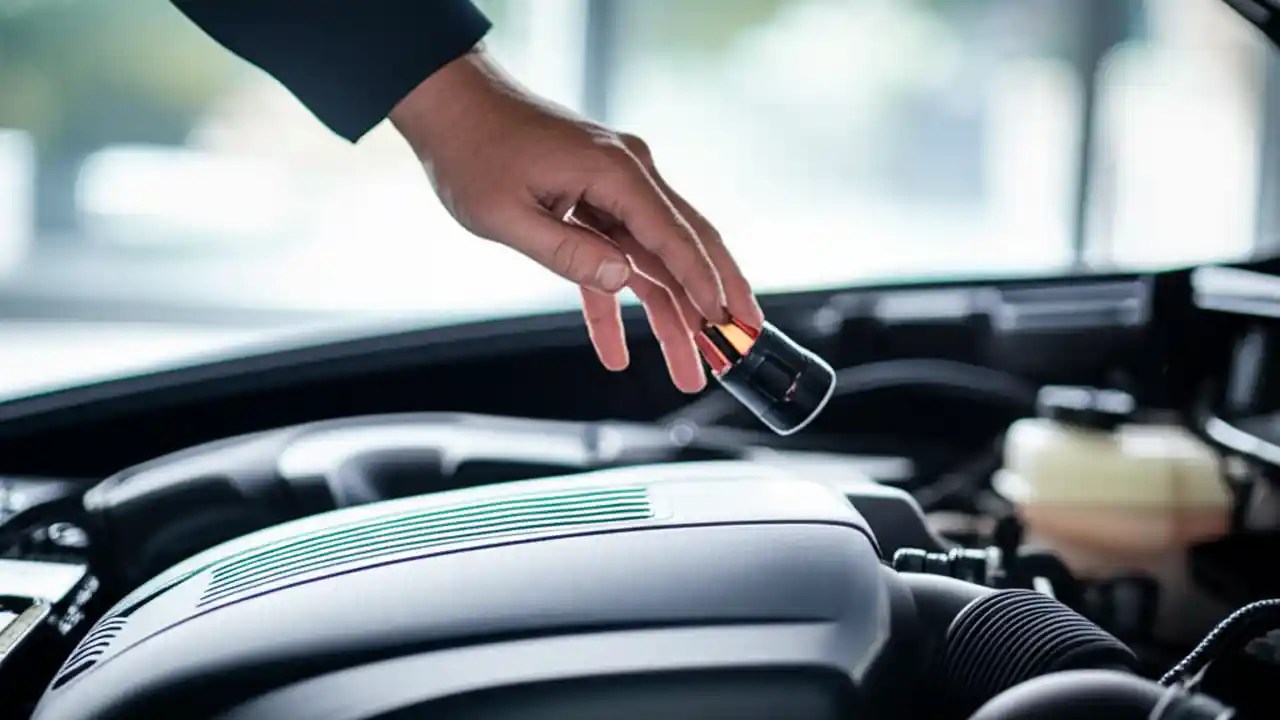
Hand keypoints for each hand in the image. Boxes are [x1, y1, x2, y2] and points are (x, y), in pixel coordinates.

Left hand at [389, 45, 762, 392]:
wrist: (451, 106)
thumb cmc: (472, 151)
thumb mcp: (506, 214)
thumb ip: (567, 252)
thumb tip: (622, 279)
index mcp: (613, 171)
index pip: (673, 236)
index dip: (703, 283)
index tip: (727, 322)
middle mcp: (627, 174)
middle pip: (687, 245)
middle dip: (717, 298)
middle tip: (742, 343)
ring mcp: (614, 187)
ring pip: (657, 261)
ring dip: (673, 315)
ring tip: (690, 370)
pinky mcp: (596, 201)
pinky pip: (617, 259)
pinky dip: (616, 304)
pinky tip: (615, 351)